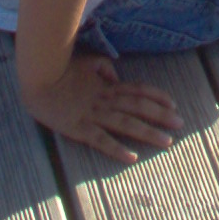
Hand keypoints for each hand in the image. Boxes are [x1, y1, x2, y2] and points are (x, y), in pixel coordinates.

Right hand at [20, 53, 181, 163]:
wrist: (38, 79)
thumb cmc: (61, 69)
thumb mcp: (86, 62)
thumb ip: (104, 68)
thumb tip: (117, 76)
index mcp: (107, 86)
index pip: (138, 90)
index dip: (157, 97)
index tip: (173, 105)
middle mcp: (105, 100)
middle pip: (138, 107)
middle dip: (161, 116)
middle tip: (180, 125)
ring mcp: (93, 115)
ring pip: (126, 124)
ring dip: (148, 133)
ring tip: (166, 142)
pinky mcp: (80, 129)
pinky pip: (101, 140)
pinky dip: (117, 149)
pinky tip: (132, 157)